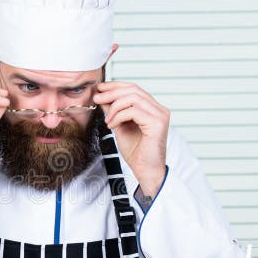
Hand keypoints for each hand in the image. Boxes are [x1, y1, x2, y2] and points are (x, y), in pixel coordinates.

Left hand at [93, 81, 168, 196]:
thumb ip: (114, 111)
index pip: (134, 88)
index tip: (100, 88)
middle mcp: (159, 109)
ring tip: (107, 119)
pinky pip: (133, 111)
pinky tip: (112, 126)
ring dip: (114, 107)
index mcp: (152, 108)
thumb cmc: (136, 152)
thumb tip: (102, 97)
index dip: (116, 86)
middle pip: (133, 90)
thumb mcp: (120, 126)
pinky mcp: (157, 123)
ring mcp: (160, 115)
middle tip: (97, 98)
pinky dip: (119, 116)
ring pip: (133, 98)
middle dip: (112, 92)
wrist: (145, 171)